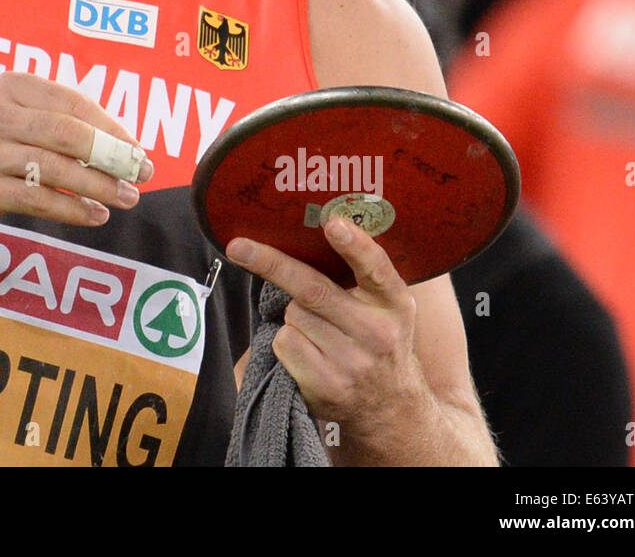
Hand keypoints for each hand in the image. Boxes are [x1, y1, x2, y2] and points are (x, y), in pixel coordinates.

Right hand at [0, 71, 153, 229]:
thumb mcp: (11, 111)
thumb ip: (57, 119)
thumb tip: (121, 143)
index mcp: (13, 86)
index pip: (74, 103)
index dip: (112, 127)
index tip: (137, 149)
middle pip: (67, 133)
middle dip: (111, 156)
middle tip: (140, 174)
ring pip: (55, 168)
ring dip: (98, 186)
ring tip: (125, 198)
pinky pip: (37, 200)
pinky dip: (72, 209)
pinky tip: (94, 215)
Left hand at [225, 216, 426, 438]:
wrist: (391, 409)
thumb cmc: (379, 341)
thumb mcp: (387, 307)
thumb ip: (362, 274)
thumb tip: (313, 231)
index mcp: (395, 304)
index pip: (376, 269)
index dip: (355, 245)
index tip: (332, 224)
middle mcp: (377, 333)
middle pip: (313, 289)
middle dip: (271, 264)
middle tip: (239, 247)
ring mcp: (351, 363)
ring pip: (293, 314)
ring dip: (294, 315)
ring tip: (321, 333)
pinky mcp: (325, 385)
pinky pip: (284, 342)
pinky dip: (287, 342)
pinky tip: (311, 354)